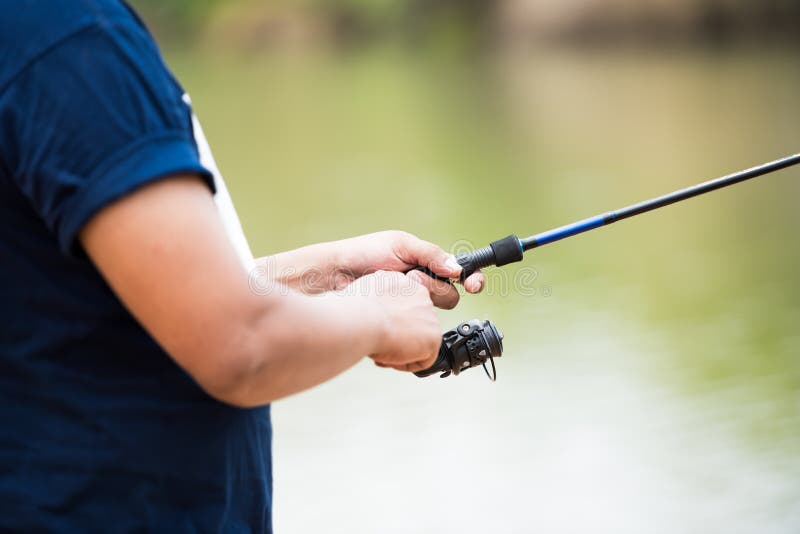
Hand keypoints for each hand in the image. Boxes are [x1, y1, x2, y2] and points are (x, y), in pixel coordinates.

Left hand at [333, 231, 484, 308]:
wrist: (334, 276)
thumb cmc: (362, 254)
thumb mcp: (400, 245)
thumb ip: (430, 254)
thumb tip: (456, 269)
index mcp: (426, 262)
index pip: (459, 272)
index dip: (472, 279)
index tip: (473, 285)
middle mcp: (422, 285)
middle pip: (449, 296)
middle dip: (435, 288)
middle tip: (412, 278)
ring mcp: (410, 304)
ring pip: (433, 312)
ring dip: (420, 300)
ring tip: (396, 289)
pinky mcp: (399, 320)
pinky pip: (416, 327)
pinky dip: (410, 320)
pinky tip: (394, 310)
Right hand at [351, 270, 441, 371]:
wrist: (362, 319)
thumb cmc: (355, 308)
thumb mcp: (366, 289)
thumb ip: (379, 292)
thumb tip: (379, 291)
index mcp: (405, 283)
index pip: (405, 308)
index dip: (389, 323)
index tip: (375, 330)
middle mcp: (422, 296)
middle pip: (413, 325)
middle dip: (397, 338)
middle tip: (377, 343)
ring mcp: (431, 317)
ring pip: (418, 342)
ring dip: (401, 351)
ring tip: (381, 352)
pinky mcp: (434, 337)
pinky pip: (423, 359)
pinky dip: (405, 364)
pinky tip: (389, 358)